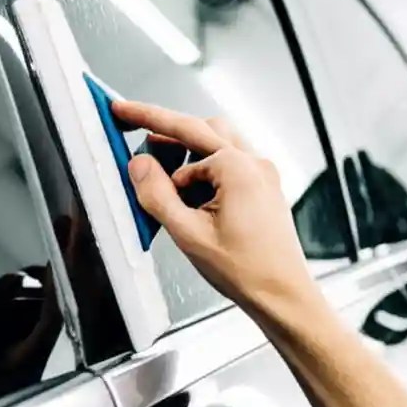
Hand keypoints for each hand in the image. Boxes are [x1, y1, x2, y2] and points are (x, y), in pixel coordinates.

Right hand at [113, 100, 320, 318]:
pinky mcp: (265, 188)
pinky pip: (230, 163)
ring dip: (188, 150)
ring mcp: (263, 174)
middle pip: (202, 129)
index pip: (183, 132)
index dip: (147, 119)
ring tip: (161, 173)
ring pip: (218, 142)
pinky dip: (205, 168)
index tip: (124, 111)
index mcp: (237, 168)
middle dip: (166, 131)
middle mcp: (255, 163)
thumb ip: (158, 195)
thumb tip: (139, 165)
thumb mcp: (188, 234)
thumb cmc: (246, 270)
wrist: (282, 295)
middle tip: (135, 133)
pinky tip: (189, 194)